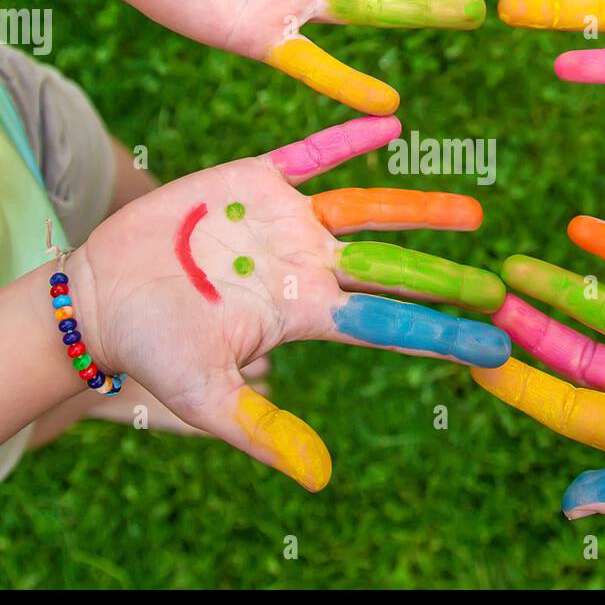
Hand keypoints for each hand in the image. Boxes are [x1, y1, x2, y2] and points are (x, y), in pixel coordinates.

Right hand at [71, 116, 509, 491]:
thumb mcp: (206, 397)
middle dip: (446, 277)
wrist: (103, 296)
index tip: (494, 347)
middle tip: (501, 286)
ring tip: (474, 211)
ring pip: (365, 209)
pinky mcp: (255, 181)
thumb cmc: (152, 350)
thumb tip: (320, 480)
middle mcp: (308, 267)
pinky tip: (391, 124)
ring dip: (417, 207)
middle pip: (392, 268)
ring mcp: (286, 222)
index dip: (441, 334)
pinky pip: (312, 155)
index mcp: (305, 313)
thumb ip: (262, 431)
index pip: (387, 324)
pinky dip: (347, 140)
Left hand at [472, 216, 604, 520]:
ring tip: (510, 266)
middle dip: (529, 329)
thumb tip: (569, 509)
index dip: (523, 383)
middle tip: (482, 302)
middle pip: (575, 351)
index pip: (570, 404)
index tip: (477, 358)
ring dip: (557, 286)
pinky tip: (575, 229)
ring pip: (601, 304)